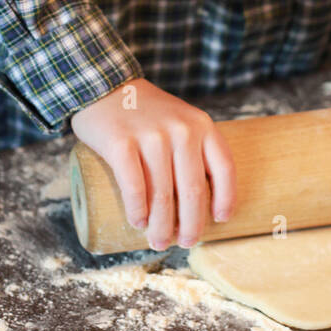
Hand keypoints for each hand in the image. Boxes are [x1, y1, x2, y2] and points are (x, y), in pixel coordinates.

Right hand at [70, 79, 235, 250]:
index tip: (221, 220)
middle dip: (190, 225)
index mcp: (201, 125)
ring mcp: (151, 136)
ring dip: (160, 226)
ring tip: (158, 241)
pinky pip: (134, 186)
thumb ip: (194, 148)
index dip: (226, 198)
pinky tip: (138, 223)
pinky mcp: (120, 142)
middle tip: (185, 242)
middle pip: (192, 190)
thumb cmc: (147, 114)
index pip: (224, 168)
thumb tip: (202, 202)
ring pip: (162, 195)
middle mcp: (181, 130)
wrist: (104, 87)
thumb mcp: (181, 120)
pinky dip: (137, 210)